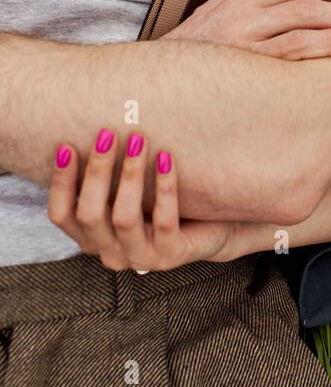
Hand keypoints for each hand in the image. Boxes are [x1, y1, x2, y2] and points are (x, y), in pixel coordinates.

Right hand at [47, 128, 242, 270]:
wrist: (213, 231)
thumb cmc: (162, 204)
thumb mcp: (130, 191)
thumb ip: (109, 176)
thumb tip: (95, 128)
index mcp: (92, 238)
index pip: (62, 215)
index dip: (61, 182)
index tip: (67, 146)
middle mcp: (111, 253)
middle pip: (89, 214)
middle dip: (96, 171)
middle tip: (107, 134)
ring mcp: (140, 257)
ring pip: (124, 217)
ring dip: (130, 174)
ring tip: (138, 139)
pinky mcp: (171, 255)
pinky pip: (164, 220)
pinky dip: (164, 187)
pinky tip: (167, 158)